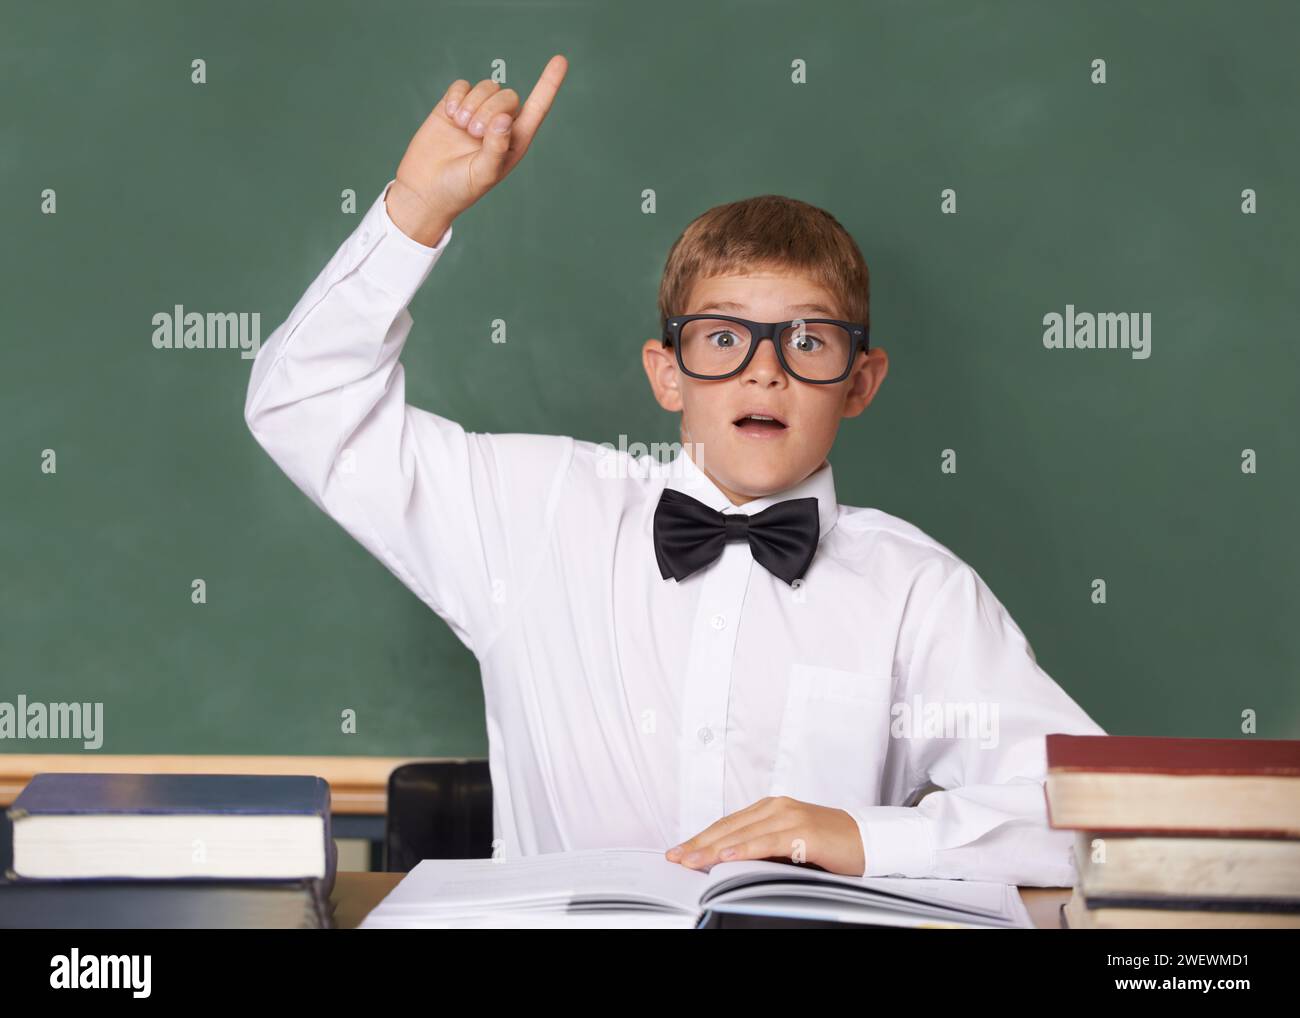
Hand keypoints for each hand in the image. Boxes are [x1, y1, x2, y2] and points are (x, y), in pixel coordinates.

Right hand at [386, 54, 568, 244]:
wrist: (424, 189)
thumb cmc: (459, 188)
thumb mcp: (483, 174)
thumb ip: (497, 147)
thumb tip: (504, 119)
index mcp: (514, 142)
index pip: (537, 109)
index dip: (548, 84)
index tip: (561, 60)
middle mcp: (499, 125)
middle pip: (508, 96)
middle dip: (491, 108)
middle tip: (473, 132)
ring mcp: (476, 114)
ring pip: (486, 87)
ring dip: (473, 104)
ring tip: (461, 127)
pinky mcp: (454, 106)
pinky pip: (462, 85)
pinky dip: (457, 97)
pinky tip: (450, 116)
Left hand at [665, 796, 865, 875]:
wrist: (869, 840)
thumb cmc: (830, 845)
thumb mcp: (788, 844)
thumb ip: (762, 847)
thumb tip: (727, 861)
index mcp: (771, 808)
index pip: (728, 824)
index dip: (701, 837)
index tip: (679, 851)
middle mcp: (777, 807)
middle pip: (729, 827)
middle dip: (698, 843)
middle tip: (675, 857)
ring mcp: (790, 817)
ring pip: (742, 834)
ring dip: (713, 848)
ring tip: (691, 860)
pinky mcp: (803, 832)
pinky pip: (766, 842)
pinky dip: (744, 849)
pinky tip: (726, 856)